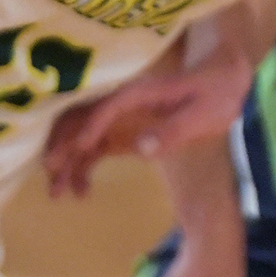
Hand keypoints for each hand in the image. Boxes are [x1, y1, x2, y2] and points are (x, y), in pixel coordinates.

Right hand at [42, 45, 253, 198]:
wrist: (224, 82)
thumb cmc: (214, 92)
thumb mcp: (203, 112)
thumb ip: (174, 129)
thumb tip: (142, 147)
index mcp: (138, 93)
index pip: (106, 107)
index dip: (90, 126)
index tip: (78, 150)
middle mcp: (121, 105)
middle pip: (81, 120)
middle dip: (63, 145)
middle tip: (51, 176)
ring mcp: (119, 120)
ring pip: (81, 138)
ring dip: (66, 162)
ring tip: (57, 194)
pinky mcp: (122, 133)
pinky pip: (94, 150)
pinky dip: (83, 168)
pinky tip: (81, 192)